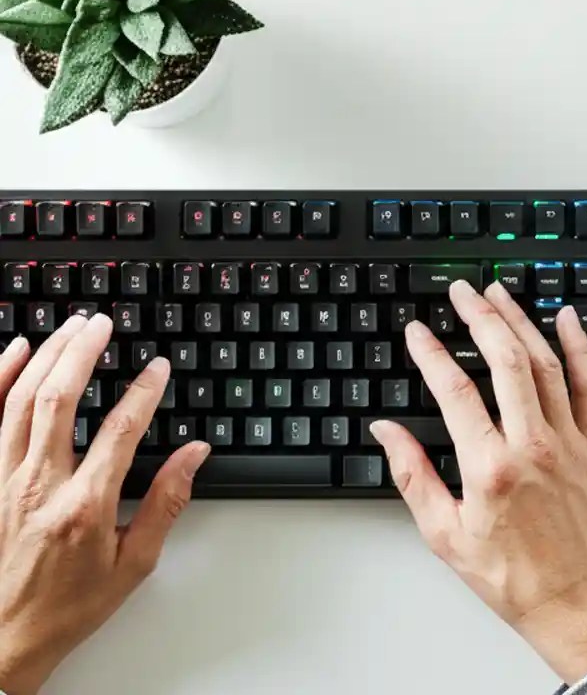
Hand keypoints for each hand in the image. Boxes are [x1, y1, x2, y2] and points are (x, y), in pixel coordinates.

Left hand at [0, 315, 209, 694]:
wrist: (4, 636)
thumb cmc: (67, 605)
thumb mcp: (133, 563)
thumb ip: (166, 502)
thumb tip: (193, 456)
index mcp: (84, 506)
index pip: (119, 431)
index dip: (143, 392)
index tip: (157, 368)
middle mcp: (37, 486)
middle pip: (58, 399)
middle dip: (82, 352)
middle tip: (101, 323)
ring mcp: (2, 479)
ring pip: (19, 399)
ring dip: (45, 355)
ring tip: (69, 328)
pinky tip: (14, 351)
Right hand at [371, 281, 586, 684]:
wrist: (578, 603)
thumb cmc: (514, 578)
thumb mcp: (445, 536)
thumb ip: (412, 477)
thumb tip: (387, 432)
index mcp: (489, 468)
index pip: (454, 390)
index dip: (431, 353)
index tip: (418, 331)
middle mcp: (532, 446)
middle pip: (504, 361)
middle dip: (479, 317)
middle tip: (462, 292)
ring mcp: (569, 443)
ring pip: (545, 364)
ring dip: (521, 322)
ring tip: (500, 295)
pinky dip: (579, 348)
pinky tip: (566, 320)